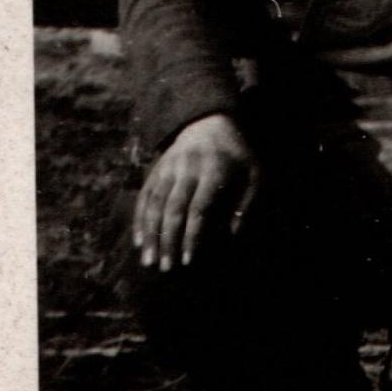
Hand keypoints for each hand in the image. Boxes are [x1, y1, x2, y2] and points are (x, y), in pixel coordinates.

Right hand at [133, 113, 258, 270]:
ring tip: (148, 261)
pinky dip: (139, 219)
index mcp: (214, 170)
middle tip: (164, 268)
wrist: (210, 121)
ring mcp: (169, 168)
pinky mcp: (156, 169)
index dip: (192, 236)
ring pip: (155, 204)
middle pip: (173, 209)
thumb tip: (233, 233)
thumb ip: (246, 203)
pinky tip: (138, 241)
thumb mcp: (253, 172)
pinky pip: (144, 196)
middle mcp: (187, 169)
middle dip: (168, 240)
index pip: (199, 209)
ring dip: (150, 234)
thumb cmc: (236, 154)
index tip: (188, 260)